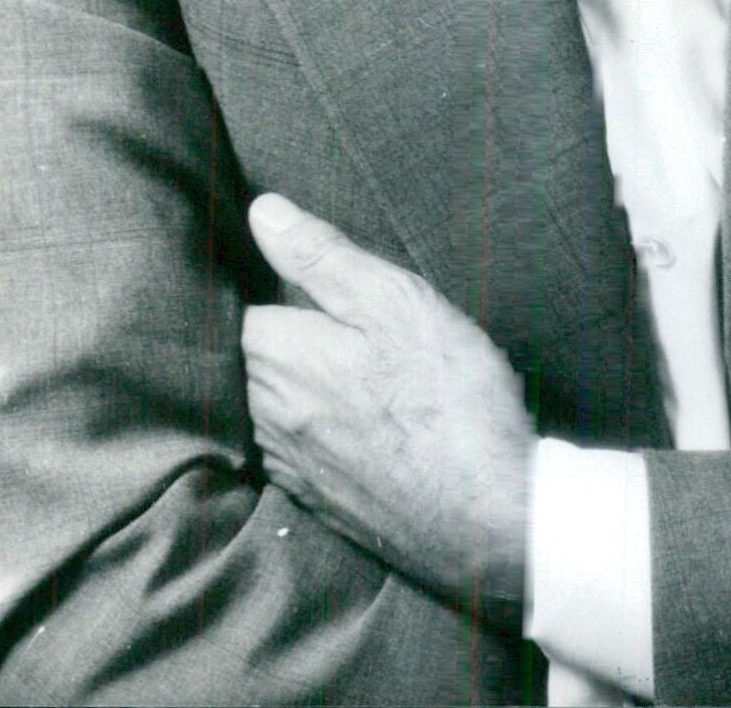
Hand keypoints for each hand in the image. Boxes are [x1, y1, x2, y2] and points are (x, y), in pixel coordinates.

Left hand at [242, 196, 534, 616]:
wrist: (488, 517)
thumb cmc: (449, 397)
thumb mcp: (395, 301)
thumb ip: (322, 256)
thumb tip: (262, 212)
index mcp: (280, 357)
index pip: (243, 305)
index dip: (276, 286)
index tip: (314, 283)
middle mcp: (268, 415)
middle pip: (251, 357)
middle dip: (282, 333)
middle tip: (342, 321)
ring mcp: (290, 465)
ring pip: (268, 404)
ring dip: (296, 384)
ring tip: (354, 371)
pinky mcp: (316, 501)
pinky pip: (293, 448)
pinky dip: (314, 429)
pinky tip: (358, 422)